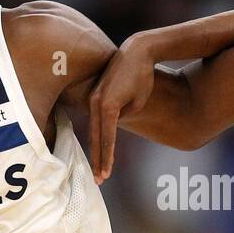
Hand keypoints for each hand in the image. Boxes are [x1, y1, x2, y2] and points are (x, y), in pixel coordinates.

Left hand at [88, 35, 155, 183]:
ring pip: (99, 138)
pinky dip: (106, 148)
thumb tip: (117, 123)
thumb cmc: (137, 73)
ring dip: (101, 159)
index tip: (100, 168)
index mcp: (97, 102)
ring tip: (102, 176)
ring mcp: (98, 103)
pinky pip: (106, 131)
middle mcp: (93, 103)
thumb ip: (122, 113)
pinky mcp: (106, 103)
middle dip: (96, 160)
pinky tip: (107, 161)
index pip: (96, 132)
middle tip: (97, 180)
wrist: (140, 52)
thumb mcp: (131, 99)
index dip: (98, 151)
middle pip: (94, 138)